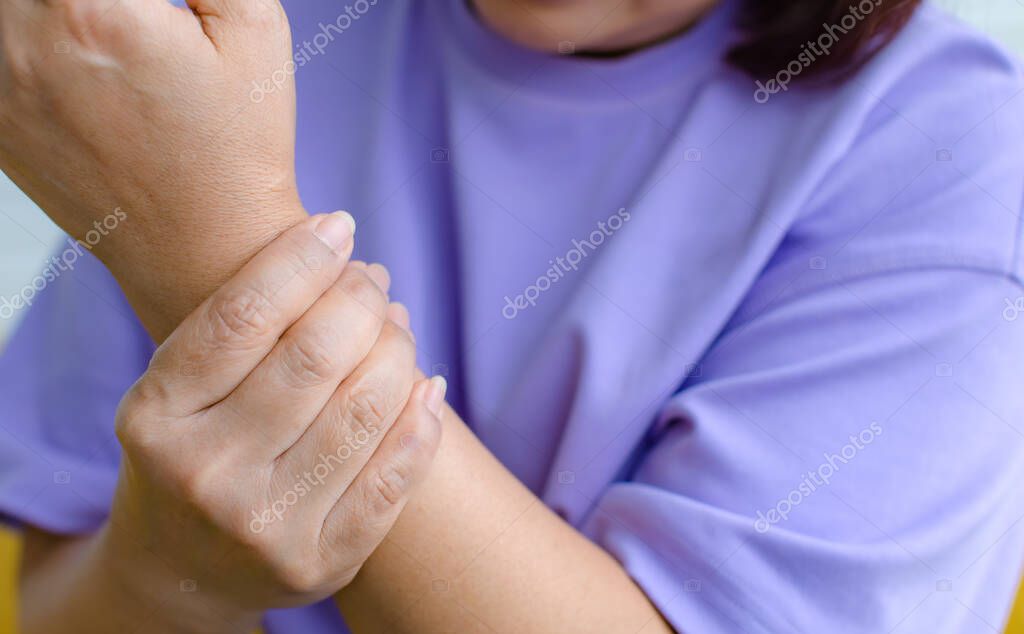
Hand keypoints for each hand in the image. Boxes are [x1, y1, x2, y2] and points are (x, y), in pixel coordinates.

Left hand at [0, 0, 303, 328]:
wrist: (204, 246)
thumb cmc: (239, 143)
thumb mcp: (253, 26)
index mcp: (96, 8)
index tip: (153, 3)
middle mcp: (26, 39)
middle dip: (85, 0)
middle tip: (123, 16)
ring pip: (7, 10)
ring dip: (46, 11)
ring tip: (97, 30)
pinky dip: (24, 34)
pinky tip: (70, 49)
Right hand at [103, 213, 444, 628]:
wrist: (179, 570)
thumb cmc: (189, 451)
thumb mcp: (176, 390)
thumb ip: (237, 328)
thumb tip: (338, 241)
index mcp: (155, 417)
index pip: (242, 315)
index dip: (302, 258)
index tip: (339, 225)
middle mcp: (205, 474)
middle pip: (315, 355)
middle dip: (360, 298)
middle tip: (373, 279)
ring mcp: (264, 526)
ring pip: (365, 407)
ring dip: (397, 347)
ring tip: (395, 324)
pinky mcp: (319, 562)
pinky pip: (394, 475)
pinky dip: (422, 419)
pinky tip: (424, 386)